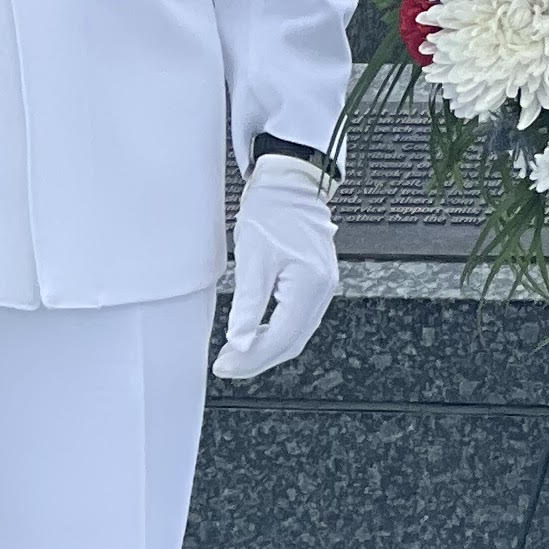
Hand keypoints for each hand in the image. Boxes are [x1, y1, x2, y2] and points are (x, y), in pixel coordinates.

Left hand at [213, 152, 338, 382]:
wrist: (290, 183)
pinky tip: (257, 332)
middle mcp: (324, 289)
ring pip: (297, 333)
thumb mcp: (253, 259)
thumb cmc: (273, 212)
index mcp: (310, 285)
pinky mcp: (318, 280)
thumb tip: (239, 342)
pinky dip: (277, 332)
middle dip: (258, 359)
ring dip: (267, 348)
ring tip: (237, 352)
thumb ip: (247, 305)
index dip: (250, 358)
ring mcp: (325, 285)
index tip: (224, 365)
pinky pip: (299, 318)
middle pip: (292, 342)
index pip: (280, 338)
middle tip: (227, 365)